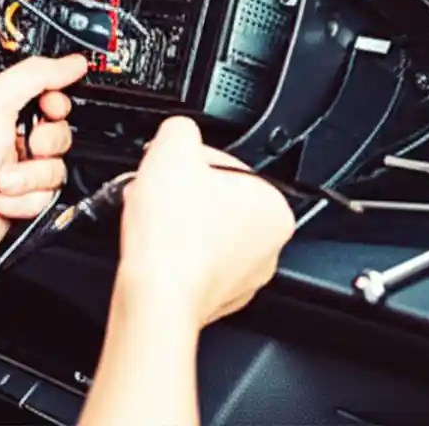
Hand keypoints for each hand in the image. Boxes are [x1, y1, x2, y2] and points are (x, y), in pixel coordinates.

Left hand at [0, 55, 87, 271]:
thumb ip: (36, 75)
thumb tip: (70, 63)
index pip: (44, 94)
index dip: (54, 103)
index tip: (49, 108)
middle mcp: (2, 137)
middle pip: (57, 133)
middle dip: (44, 144)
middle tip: (25, 147)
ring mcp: (12, 170)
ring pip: (54, 168)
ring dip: (29, 177)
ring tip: (1, 180)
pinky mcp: (18, 200)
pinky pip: (45, 196)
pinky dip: (23, 200)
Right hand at [116, 117, 294, 327]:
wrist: (154, 296)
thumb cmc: (172, 235)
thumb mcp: (173, 149)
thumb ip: (181, 129)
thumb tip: (179, 133)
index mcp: (275, 207)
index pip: (228, 165)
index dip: (190, 160)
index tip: (170, 166)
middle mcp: (268, 247)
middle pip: (217, 199)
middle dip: (183, 192)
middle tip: (158, 193)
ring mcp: (243, 278)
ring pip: (204, 231)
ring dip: (177, 221)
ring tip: (153, 221)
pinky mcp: (215, 299)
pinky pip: (194, 262)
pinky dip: (174, 253)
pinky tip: (156, 249)